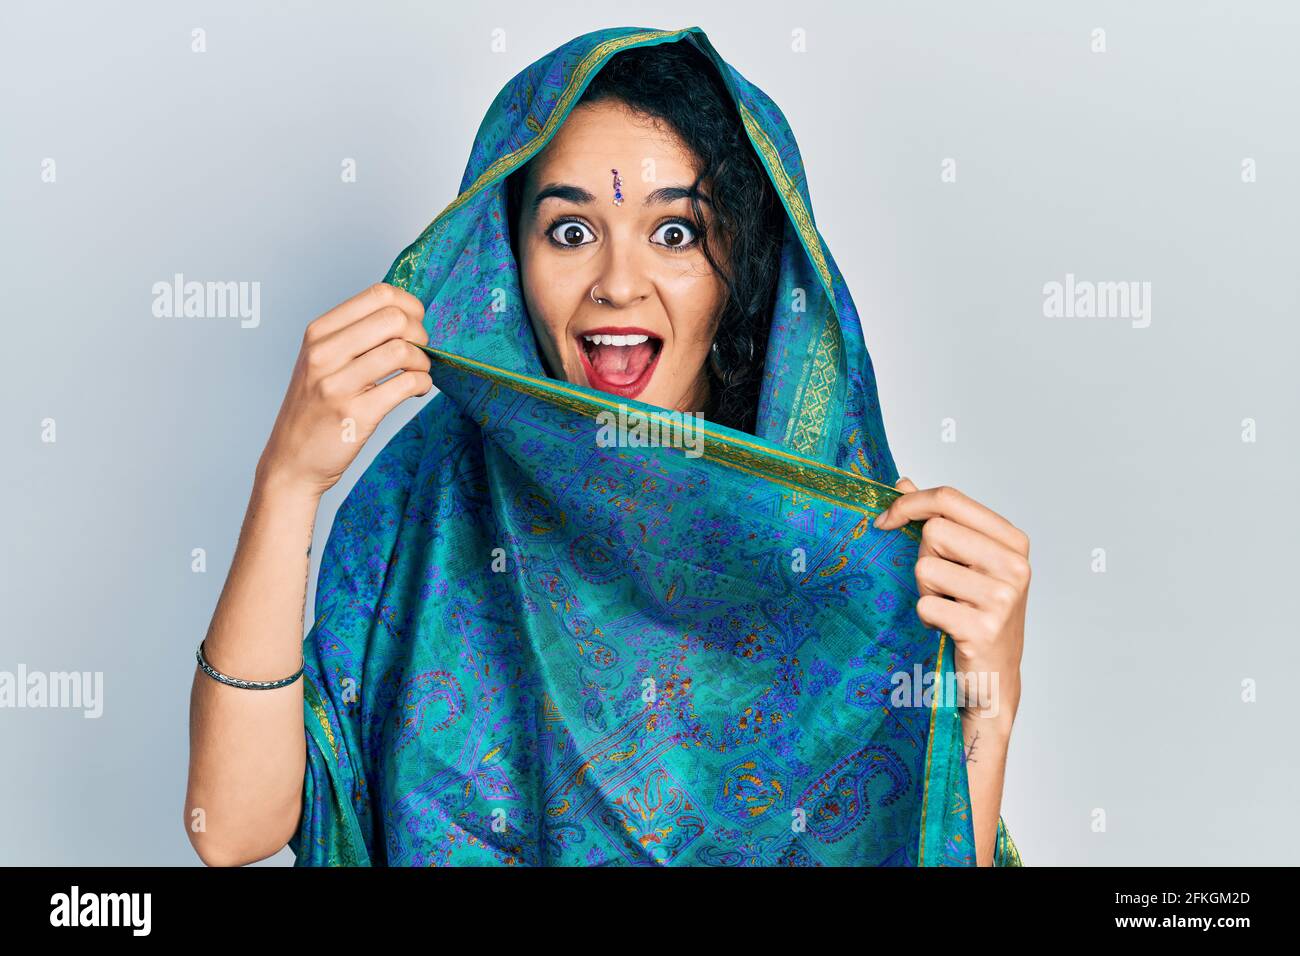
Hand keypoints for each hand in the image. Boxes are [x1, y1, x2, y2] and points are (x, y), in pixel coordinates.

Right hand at [257, 282, 432, 498]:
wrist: (291, 462)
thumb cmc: (314, 409)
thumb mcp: (321, 362)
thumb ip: (355, 335)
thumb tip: (407, 315)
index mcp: (318, 333)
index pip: (378, 294)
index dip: (410, 306)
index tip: (414, 324)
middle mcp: (323, 354)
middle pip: (394, 318)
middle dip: (419, 334)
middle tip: (419, 353)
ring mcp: (337, 384)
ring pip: (402, 350)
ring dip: (423, 362)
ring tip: (418, 374)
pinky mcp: (355, 414)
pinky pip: (406, 385)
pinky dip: (423, 385)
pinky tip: (416, 391)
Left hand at [873, 479, 1028, 729]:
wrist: (996, 677)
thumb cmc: (978, 614)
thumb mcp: (966, 562)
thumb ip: (939, 520)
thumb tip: (903, 483)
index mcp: (1013, 540)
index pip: (949, 498)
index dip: (909, 504)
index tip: (885, 519)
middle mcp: (1014, 565)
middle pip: (933, 532)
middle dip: (923, 558)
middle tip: (942, 586)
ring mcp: (1002, 597)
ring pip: (925, 568)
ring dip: (925, 591)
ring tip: (948, 608)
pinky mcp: (982, 629)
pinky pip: (925, 605)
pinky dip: (927, 617)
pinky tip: (948, 629)